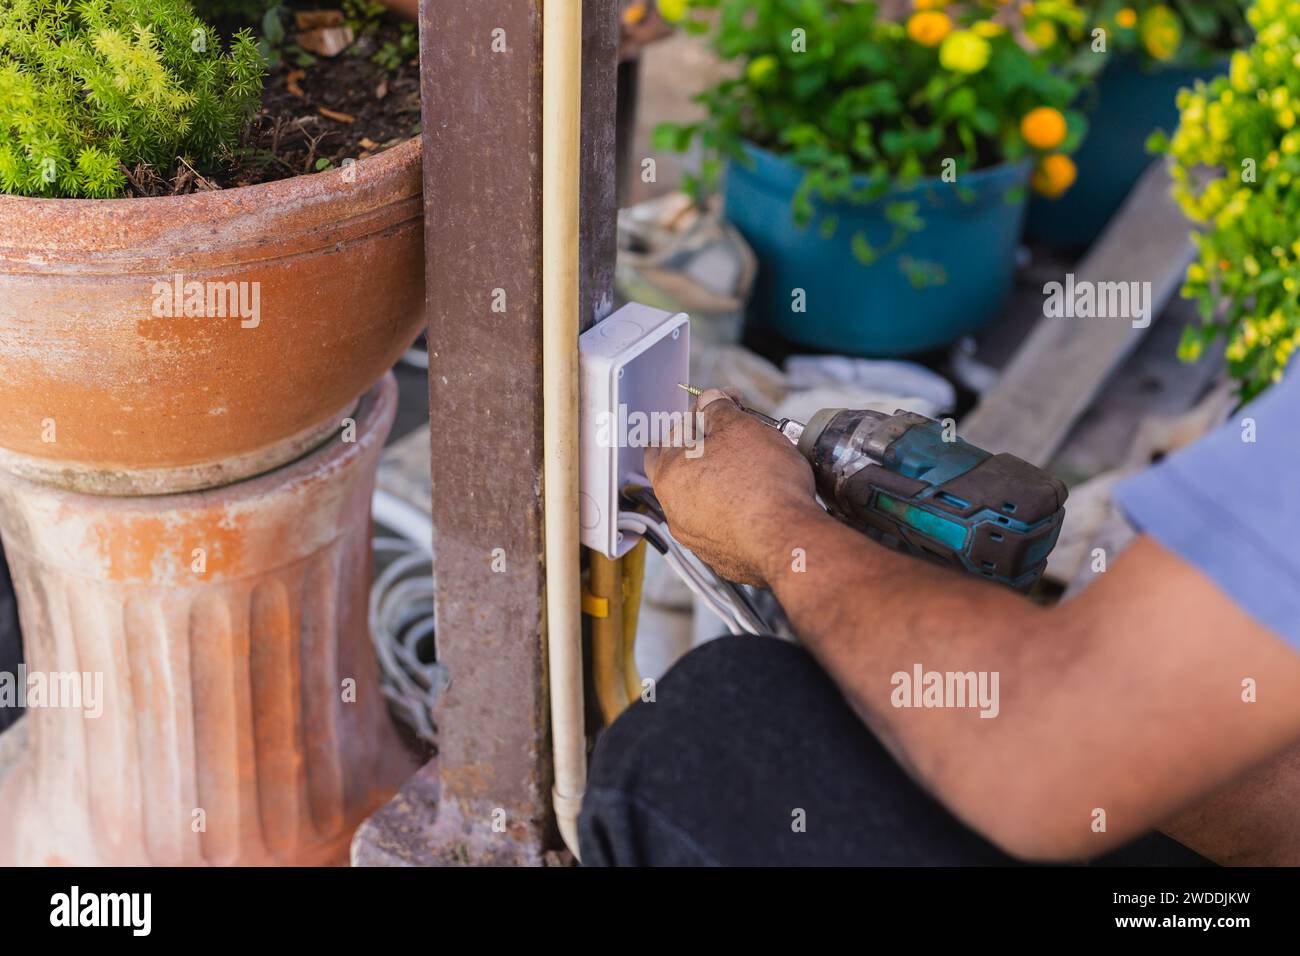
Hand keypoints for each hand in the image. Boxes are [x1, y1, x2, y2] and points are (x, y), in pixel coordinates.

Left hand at [643, 388, 824, 586]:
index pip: (671, 433)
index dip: (701, 413)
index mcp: (667, 475)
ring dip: (724, 481)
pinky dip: (738, 510)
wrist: (788, 541)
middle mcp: (675, 510)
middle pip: (685, 468)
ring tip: (755, 468)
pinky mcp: (724, 557)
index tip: (724, 408)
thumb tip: (710, 402)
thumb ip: (717, 409)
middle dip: (709, 448)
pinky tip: (760, 501)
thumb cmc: (761, 486)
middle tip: (739, 436)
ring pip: (706, 498)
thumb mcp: (738, 427)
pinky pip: (726, 524)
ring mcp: (698, 538)